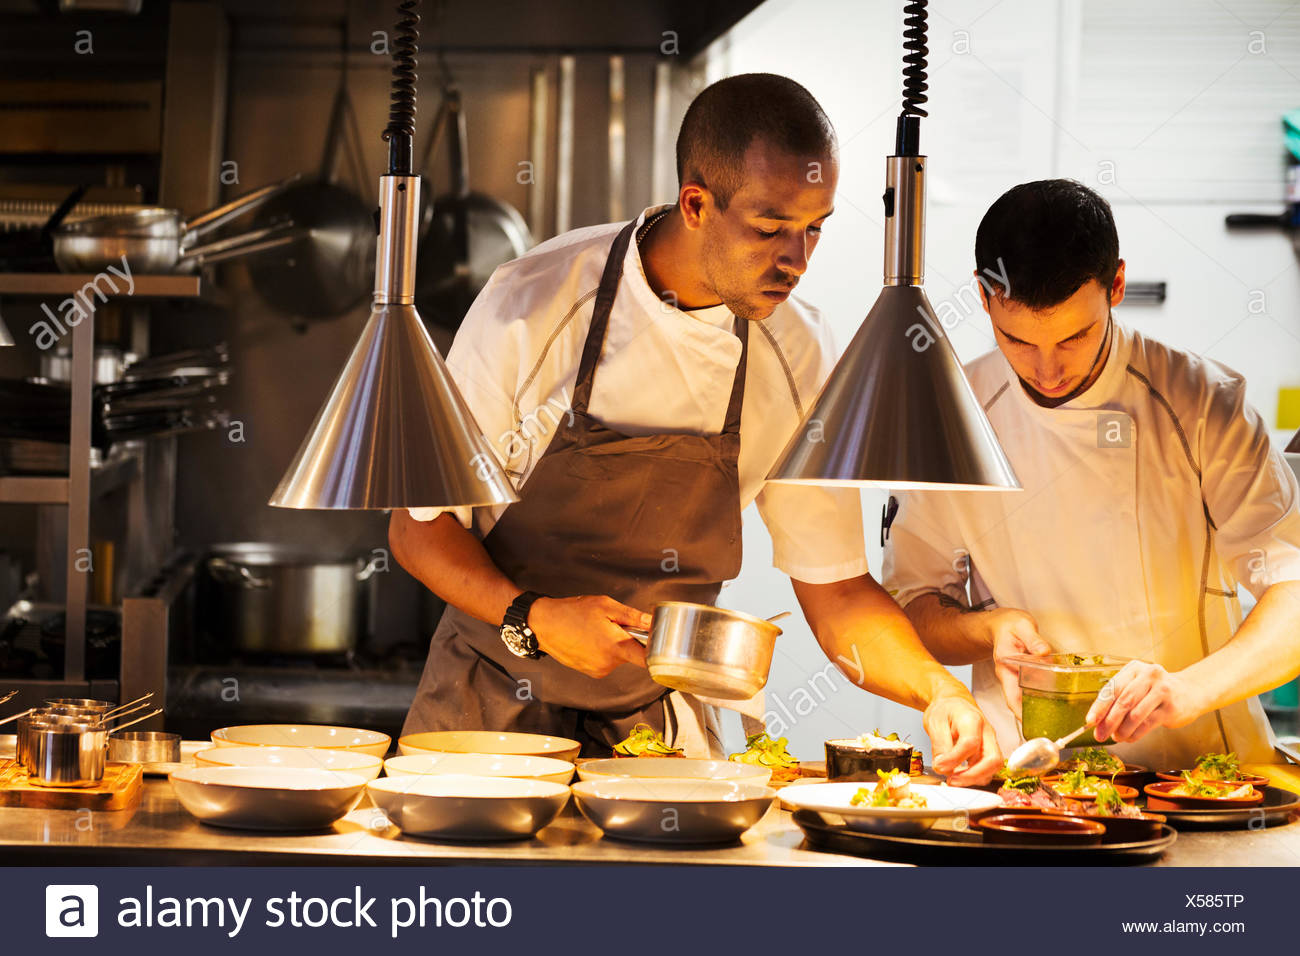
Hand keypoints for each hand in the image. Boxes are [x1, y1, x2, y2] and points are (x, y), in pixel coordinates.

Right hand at [528, 595, 650, 678]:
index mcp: (615, 646)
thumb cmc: (572, 612)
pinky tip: (590, 639)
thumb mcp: (605, 606)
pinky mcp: (590, 671)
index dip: (656, 652)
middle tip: (614, 624)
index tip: (660, 644)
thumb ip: (632, 617)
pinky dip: (603, 651)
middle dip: (628, 640)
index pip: (647, 659)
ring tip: (597, 630)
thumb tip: (653, 622)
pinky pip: (606, 661)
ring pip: (618, 657)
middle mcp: (608, 663)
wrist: (544, 624)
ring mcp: (598, 669)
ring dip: (614, 645)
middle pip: (631, 655)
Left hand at [924, 691, 1003, 785]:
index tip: (939, 765)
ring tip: (953, 780)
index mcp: (971, 719)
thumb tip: (942, 767)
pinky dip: (975, 777)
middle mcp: (986, 732)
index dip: (954, 758)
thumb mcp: (934, 722)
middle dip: (973, 775)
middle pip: (993, 759)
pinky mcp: (988, 752)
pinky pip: (988, 769)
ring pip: (994, 768)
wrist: (952, 704)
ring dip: (974, 779)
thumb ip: (939, 745)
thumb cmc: (945, 711)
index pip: (970, 743)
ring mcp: (990, 743)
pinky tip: (959, 776)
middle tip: (951, 781)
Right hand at [987, 608, 1052, 715]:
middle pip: (1018, 702)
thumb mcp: (1022, 626)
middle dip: (1030, 717)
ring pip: (1024, 698)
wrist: (1001, 624)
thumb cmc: (1010, 625)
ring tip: (1055, 721)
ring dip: (1036, 709)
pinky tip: (1055, 703)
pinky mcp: (1024, 675)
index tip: (1029, 725)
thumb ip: (1033, 638)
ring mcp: (1016, 677)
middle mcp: (1009, 676)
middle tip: (1048, 729)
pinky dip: (1041, 698)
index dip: (1019, 712)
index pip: (1011, 695)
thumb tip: (1044, 652)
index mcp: (1006, 667)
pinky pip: (1031, 690)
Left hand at [1087, 660, 1202, 743]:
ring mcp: (1162, 691)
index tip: (1089, 721)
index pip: (1113, 688)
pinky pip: (1147, 724)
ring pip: (1135, 715)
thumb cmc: (1155, 691)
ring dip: (1122, 730)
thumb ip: (1117, 701)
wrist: (1190, 691)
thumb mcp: (1136, 687)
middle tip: (1100, 735)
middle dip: (1109, 721)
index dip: (1099, 706)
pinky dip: (1135, 734)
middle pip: (1123, 701)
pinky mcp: (1171, 708)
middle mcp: (1149, 676)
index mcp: (1134, 668)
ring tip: (1116, 737)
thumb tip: (1096, 722)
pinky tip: (1129, 738)